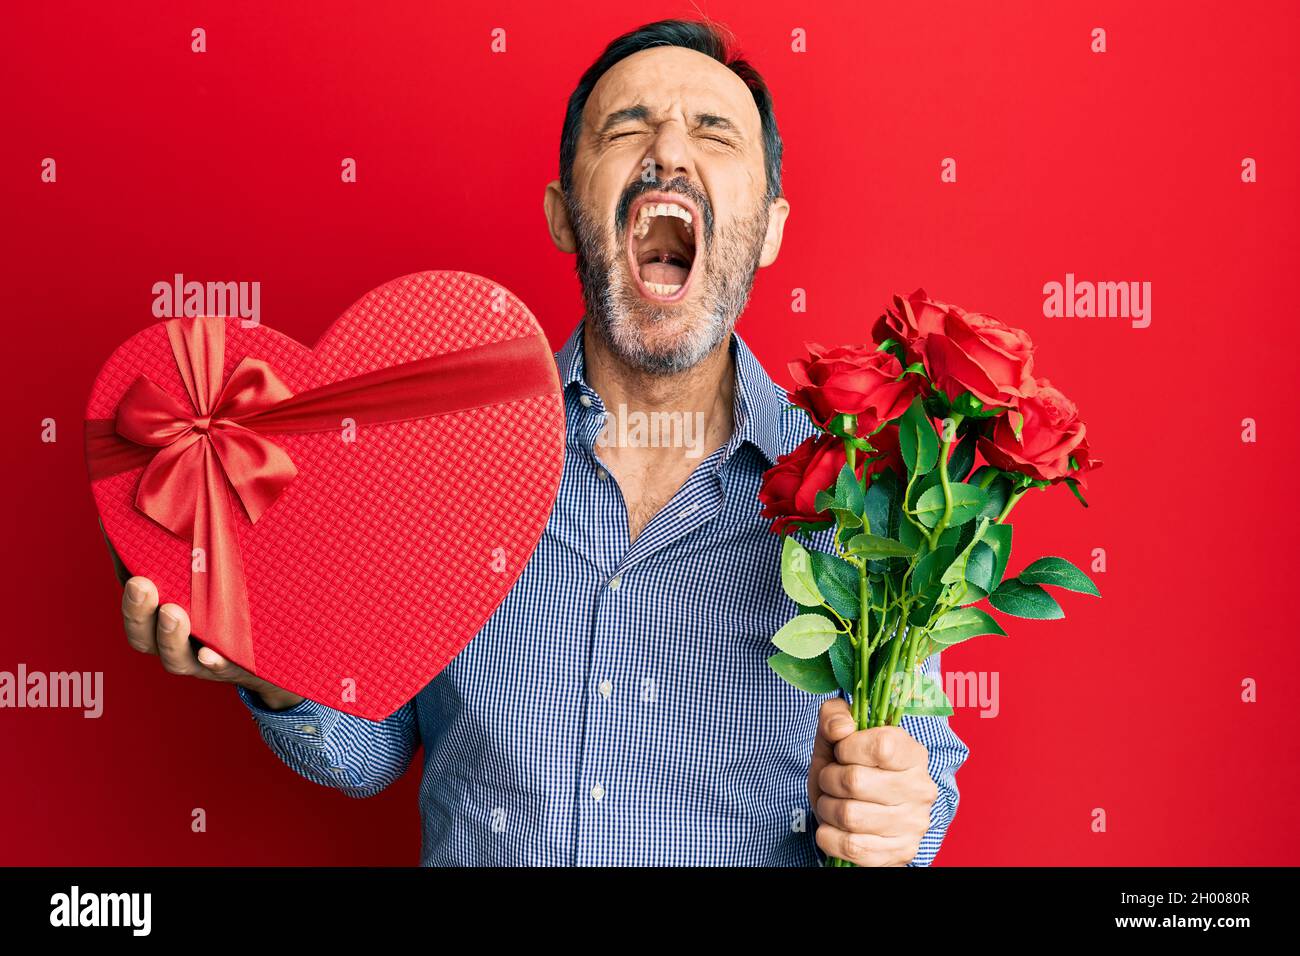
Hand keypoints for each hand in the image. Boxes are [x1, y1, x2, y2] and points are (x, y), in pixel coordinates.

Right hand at [105, 526, 302, 710]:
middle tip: (141, 584)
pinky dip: (214, 664)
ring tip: (174, 612)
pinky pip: (224, 670)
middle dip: (137, 610)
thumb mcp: (223, 567)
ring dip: (170, 636)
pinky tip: (210, 655)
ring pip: (175, 657)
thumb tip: (185, 483)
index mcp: (164, 612)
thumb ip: (202, 539)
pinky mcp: (237, 669)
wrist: (287, 650)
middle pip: (142, 633)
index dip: (121, 565)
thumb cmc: (243, 596)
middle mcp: (177, 639)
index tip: (113, 532)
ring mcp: (204, 658)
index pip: (134, 591)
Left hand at [808, 698, 937, 865]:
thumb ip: (834, 716)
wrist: (860, 813)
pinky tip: (834, 827)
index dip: (848, 747)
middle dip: (828, 779)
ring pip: (849, 816)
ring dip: (826, 808)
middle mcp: (921, 788)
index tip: (842, 751)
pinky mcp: (901, 852)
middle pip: (855, 781)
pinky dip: (829, 836)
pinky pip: (851, 847)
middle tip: (830, 780)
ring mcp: (914, 824)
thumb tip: (841, 727)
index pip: (880, 746)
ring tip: (831, 802)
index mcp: (912, 753)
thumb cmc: (848, 768)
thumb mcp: (837, 737)